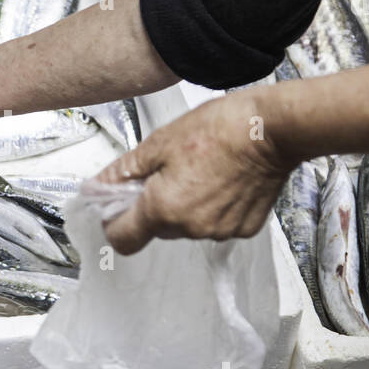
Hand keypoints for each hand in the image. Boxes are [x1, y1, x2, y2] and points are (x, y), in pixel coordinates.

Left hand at [97, 91, 291, 254]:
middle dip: (154, 206)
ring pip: (186, 226)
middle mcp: (190, 228)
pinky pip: (215, 224)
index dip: (114, 223)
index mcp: (163, 208)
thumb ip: (124, 171)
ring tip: (200, 172)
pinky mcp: (244, 229)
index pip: (122, 239)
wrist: (271, 130)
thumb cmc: (219, 129)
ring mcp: (219, 232)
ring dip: (185, 206)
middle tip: (166, 173)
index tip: (118, 206)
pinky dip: (212, 208)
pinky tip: (221, 180)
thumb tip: (97, 186)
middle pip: (156, 229)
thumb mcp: (159, 142)